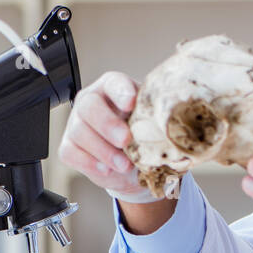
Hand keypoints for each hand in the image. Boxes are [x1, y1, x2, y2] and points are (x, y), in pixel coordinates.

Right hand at [57, 70, 162, 202]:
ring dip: (104, 151)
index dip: (121, 91)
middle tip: (126, 140)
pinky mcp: (69, 146)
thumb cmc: (143, 138)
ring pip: (80, 131)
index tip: (132, 104)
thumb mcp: (155, 126)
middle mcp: (92, 101)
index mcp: (114, 88)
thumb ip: (161, 123)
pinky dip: (91, 163)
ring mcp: (77, 123)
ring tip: (124, 164)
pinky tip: (107, 169)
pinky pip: (71, 152)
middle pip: (89, 106)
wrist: (131, 167)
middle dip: (108, 124)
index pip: (114, 83)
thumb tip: (183, 129)